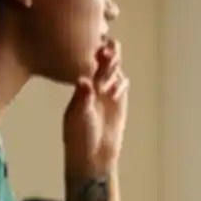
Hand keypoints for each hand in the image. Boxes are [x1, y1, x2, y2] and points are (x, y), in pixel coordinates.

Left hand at [63, 39, 127, 173]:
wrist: (94, 154)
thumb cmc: (79, 136)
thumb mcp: (78, 117)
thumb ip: (83, 99)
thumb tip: (84, 80)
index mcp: (80, 88)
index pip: (87, 65)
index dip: (92, 54)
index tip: (95, 46)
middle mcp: (94, 87)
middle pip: (103, 64)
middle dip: (107, 54)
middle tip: (109, 47)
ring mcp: (108, 94)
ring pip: (114, 73)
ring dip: (114, 65)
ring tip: (114, 58)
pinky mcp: (119, 102)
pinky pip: (122, 86)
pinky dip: (121, 84)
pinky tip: (116, 89)